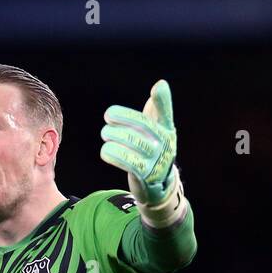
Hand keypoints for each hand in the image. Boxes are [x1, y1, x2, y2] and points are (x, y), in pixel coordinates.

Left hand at [100, 79, 177, 209]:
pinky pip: (129, 162)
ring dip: (115, 136)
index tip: (158, 85)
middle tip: (108, 118)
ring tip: (105, 133)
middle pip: (142, 126)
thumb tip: (160, 86)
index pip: (165, 113)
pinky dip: (114, 154)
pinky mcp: (146, 175)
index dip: (162, 100)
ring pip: (134, 143)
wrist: (158, 187)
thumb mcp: (157, 131)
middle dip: (122, 119)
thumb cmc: (153, 152)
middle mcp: (165, 144)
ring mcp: (157, 160)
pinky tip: (106, 150)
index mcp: (167, 131)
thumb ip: (157, 111)